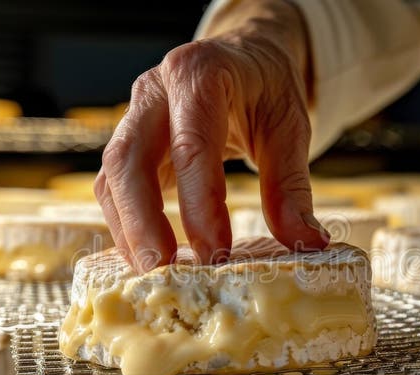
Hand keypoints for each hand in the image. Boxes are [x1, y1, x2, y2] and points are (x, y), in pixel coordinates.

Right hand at [96, 1, 329, 272]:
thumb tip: (307, 242)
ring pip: (112, 176)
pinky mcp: (128, 142)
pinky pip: (113, 186)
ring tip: (155, 273)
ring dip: (128, 229)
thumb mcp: (290, 127)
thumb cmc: (265, 88)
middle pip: (129, 159)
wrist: (244, 58)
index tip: (216, 252)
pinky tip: (149, 256)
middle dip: (142, 222)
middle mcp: (155, 91)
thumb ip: (291, 185)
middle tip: (164, 270)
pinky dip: (126, 224)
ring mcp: (133, 116)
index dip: (199, 203)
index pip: (192, 144)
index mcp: (199, 74)